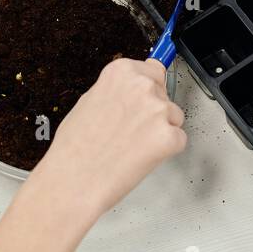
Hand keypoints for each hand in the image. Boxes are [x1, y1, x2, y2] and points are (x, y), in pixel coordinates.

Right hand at [29, 58, 186, 222]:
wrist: (74, 180)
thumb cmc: (75, 147)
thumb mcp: (89, 101)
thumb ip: (118, 90)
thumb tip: (135, 85)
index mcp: (122, 71)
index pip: (153, 71)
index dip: (145, 93)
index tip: (140, 102)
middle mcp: (143, 86)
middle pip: (164, 95)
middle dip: (153, 113)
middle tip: (129, 132)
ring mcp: (159, 111)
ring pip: (174, 118)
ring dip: (160, 131)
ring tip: (131, 146)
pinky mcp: (170, 137)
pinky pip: (178, 140)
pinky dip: (165, 152)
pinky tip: (140, 157)